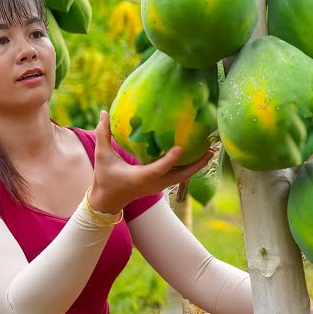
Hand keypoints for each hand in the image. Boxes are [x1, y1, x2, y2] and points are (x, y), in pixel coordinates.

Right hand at [87, 110, 214, 214]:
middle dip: (197, 164)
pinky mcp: (161, 185)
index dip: (170, 159)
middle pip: (181, 176)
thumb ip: (104, 135)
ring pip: (183, 177)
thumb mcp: (102, 156)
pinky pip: (180, 176)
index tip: (180, 148)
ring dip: (197, 165)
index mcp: (140, 177)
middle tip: (210, 150)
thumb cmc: (105, 178)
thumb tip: (103, 113)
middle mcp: (154, 183)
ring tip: (210, 151)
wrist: (108, 201)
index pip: (158, 169)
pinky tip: (197, 155)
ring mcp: (160, 186)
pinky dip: (190, 167)